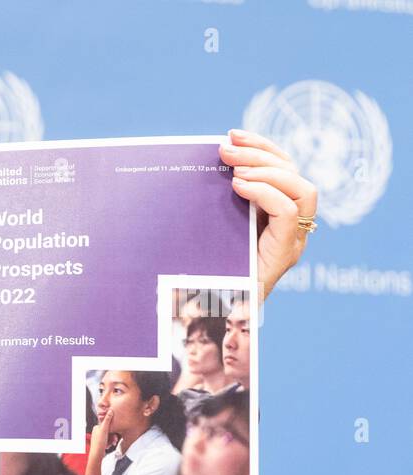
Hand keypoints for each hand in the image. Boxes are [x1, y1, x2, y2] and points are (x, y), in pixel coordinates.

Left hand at [89, 408, 116, 458]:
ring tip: (111, 444)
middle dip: (113, 436)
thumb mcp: (104, 429)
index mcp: (96, 427)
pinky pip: (108, 441)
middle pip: (109, 432)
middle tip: (114, 440)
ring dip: (111, 440)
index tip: (115, 433)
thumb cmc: (99, 443)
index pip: (108, 425)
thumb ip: (107, 420)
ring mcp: (98, 438)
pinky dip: (109, 443)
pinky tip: (108, 446)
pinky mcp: (100, 443)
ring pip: (109, 437)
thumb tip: (110, 410)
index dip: (113, 430)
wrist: (96, 454)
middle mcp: (97, 432)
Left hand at [220, 128, 317, 300]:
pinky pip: (291, 211)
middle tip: (226, 148)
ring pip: (302, 188)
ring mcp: (293, 239)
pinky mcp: (287, 252)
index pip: (283, 167)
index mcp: (275, 214)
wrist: (208, 313)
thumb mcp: (212, 228)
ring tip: (234, 168)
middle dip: (260, 153)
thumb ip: (217, 203)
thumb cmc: (204, 272)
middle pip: (293, 172)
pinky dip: (266, 192)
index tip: (232, 134)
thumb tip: (199, 167)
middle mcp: (291, 225)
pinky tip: (238, 188)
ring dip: (267, 170)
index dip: (262, 147)